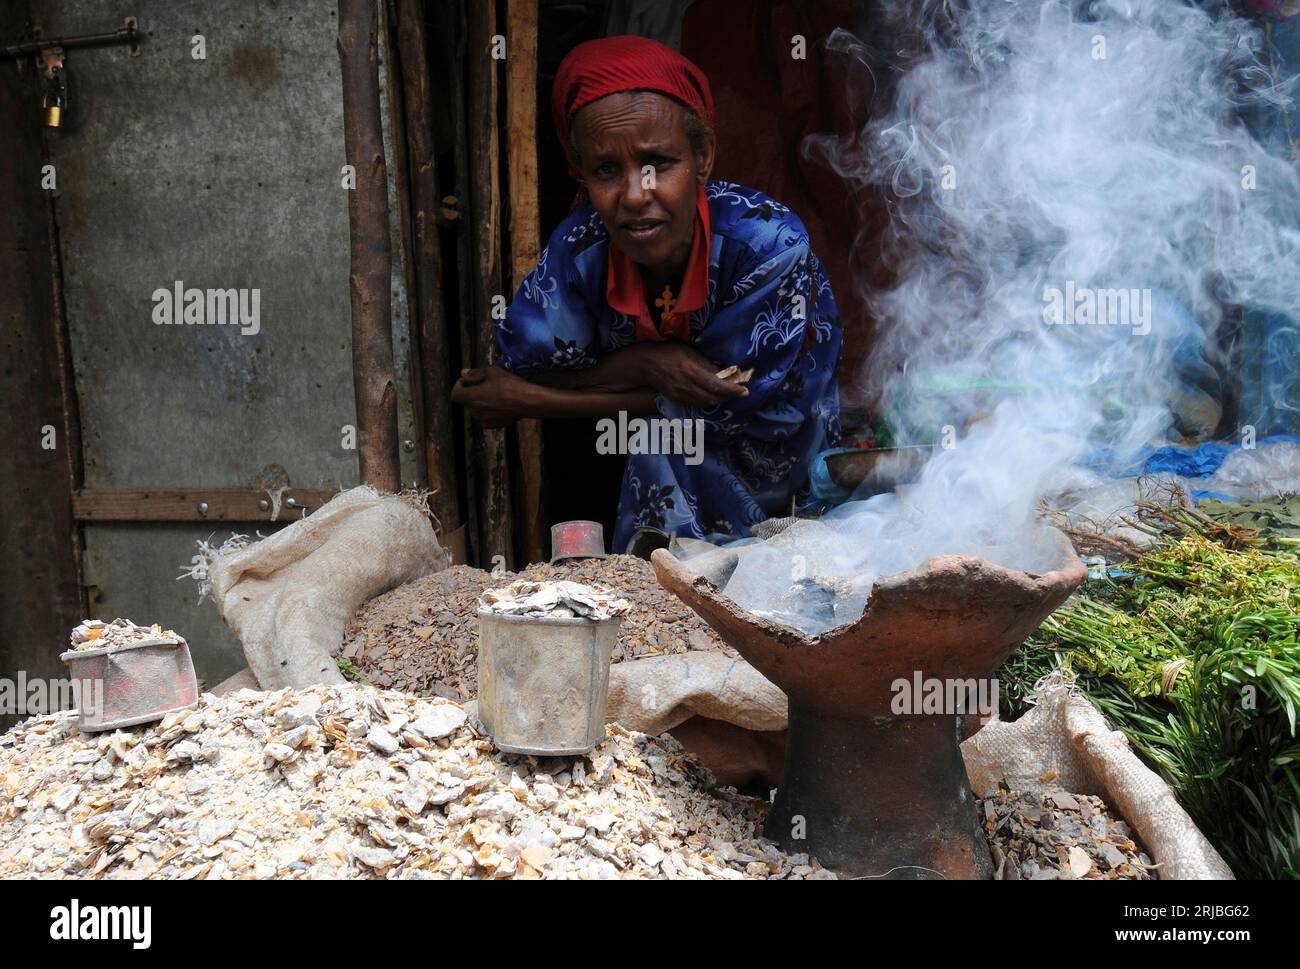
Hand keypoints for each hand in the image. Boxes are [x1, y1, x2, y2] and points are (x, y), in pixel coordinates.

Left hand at [451, 365, 537, 426]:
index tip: (467, 381)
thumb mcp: (491, 372)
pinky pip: (484, 416)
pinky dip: (487, 410)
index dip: (459, 385)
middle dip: (471, 392)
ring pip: (475, 409)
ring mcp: (483, 419)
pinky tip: (499, 404)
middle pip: (466, 401)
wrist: (528, 402)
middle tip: (485, 385)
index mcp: (472, 397)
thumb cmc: (510, 384)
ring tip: (495, 394)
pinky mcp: (492, 425)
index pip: (455, 393)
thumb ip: (474, 374)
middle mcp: (474, 411)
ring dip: (480, 401)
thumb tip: (463, 373)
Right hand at [631, 342, 749, 406]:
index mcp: (692, 372)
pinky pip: (697, 403)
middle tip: (740, 392)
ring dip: (720, 400)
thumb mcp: (690, 353)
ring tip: (729, 394)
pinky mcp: (677, 399)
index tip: (745, 390)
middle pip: (714, 398)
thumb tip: (725, 373)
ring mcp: (682, 395)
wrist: (646, 364)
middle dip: (729, 397)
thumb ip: (706, 365)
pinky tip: (713, 395)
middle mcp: (687, 387)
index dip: (732, 390)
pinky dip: (708, 401)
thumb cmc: (669, 352)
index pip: (717, 386)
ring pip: (706, 403)